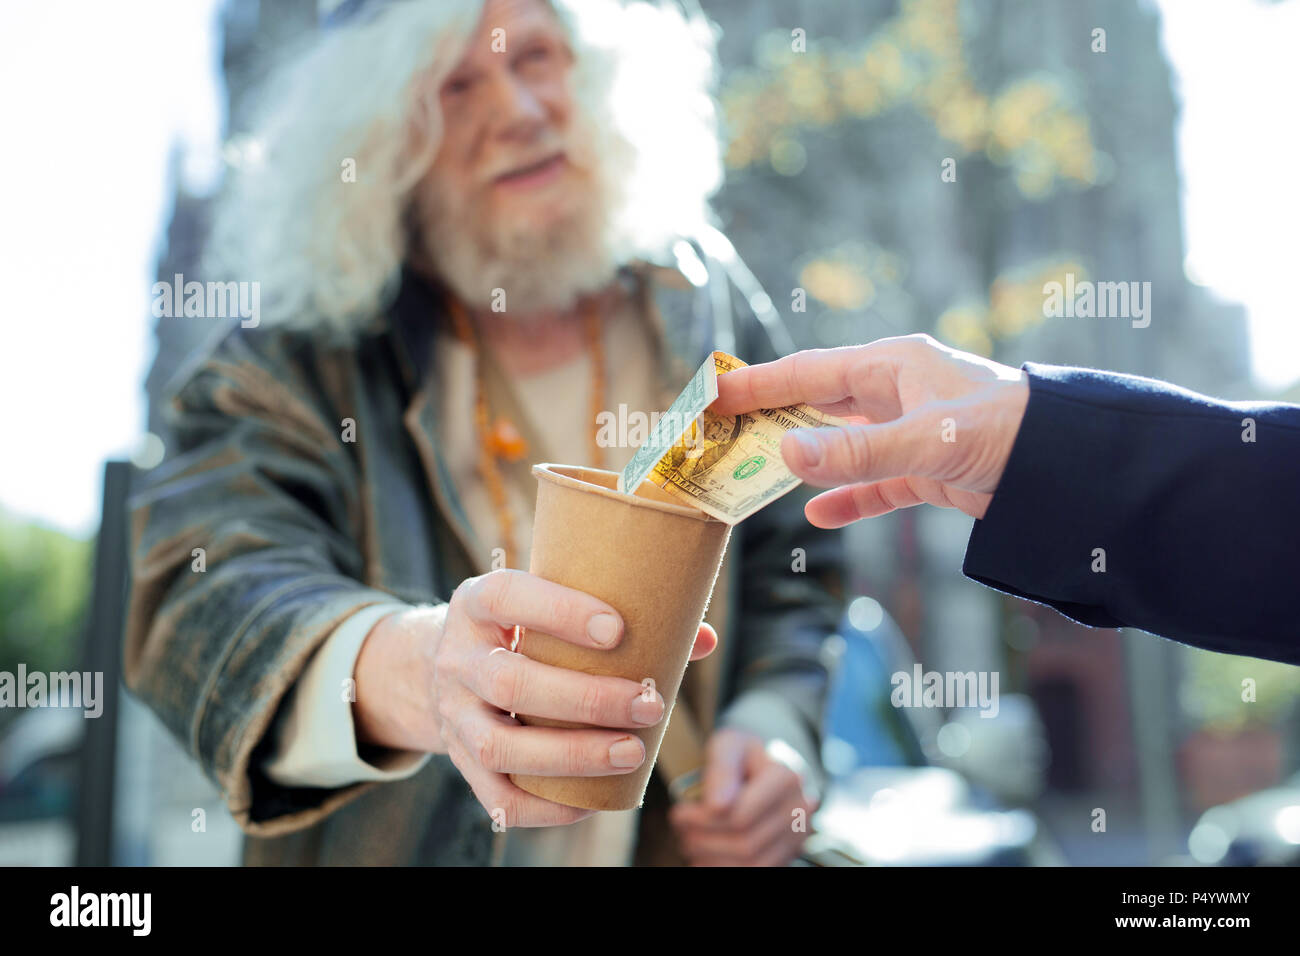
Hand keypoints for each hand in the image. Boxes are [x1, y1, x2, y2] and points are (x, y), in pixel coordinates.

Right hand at [352, 569, 716, 827]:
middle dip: (585, 699)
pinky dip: (545, 807)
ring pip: (498, 746)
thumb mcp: (548, 604)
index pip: (506, 598)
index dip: (559, 612)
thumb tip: (701, 639)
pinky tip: (592, 802)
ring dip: (571, 755)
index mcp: (478, 603)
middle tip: (650, 705)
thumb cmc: (523, 628)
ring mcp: (453, 715)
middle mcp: (457, 658)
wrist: (442, 664)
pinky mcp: (460, 762)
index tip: (618, 629)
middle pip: (509, 683)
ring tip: (633, 753)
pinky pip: (495, 798)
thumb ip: (620, 614)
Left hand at [668, 728, 815, 866]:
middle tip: (681, 829)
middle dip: (704, 840)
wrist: (758, 768)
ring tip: (690, 842)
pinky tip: (704, 856)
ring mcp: (796, 837)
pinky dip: (721, 867)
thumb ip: (721, 768)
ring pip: (750, 863)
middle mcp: (798, 811)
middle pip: (745, 842)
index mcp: (785, 780)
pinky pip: (755, 872)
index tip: (679, 813)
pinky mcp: (787, 855)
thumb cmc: (739, 756)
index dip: (703, 820)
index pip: (741, 815)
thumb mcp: (728, 745)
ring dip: (711, 858)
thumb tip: (717, 805)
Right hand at [711, 334, 1029, 524]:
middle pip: (816, 404)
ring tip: (753, 474)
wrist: (1073, 466)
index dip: (756, 384)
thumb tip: (785, 458)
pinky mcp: (926, 468)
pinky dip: (846, 497)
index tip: (710, 395)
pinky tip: (818, 514)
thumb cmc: (1008, 431)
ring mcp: (909, 430)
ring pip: (839, 445)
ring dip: (802, 461)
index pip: (806, 373)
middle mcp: (895, 392)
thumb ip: (856, 453)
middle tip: (720, 434)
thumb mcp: (927, 440)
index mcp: (891, 366)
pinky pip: (873, 482)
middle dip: (770, 419)